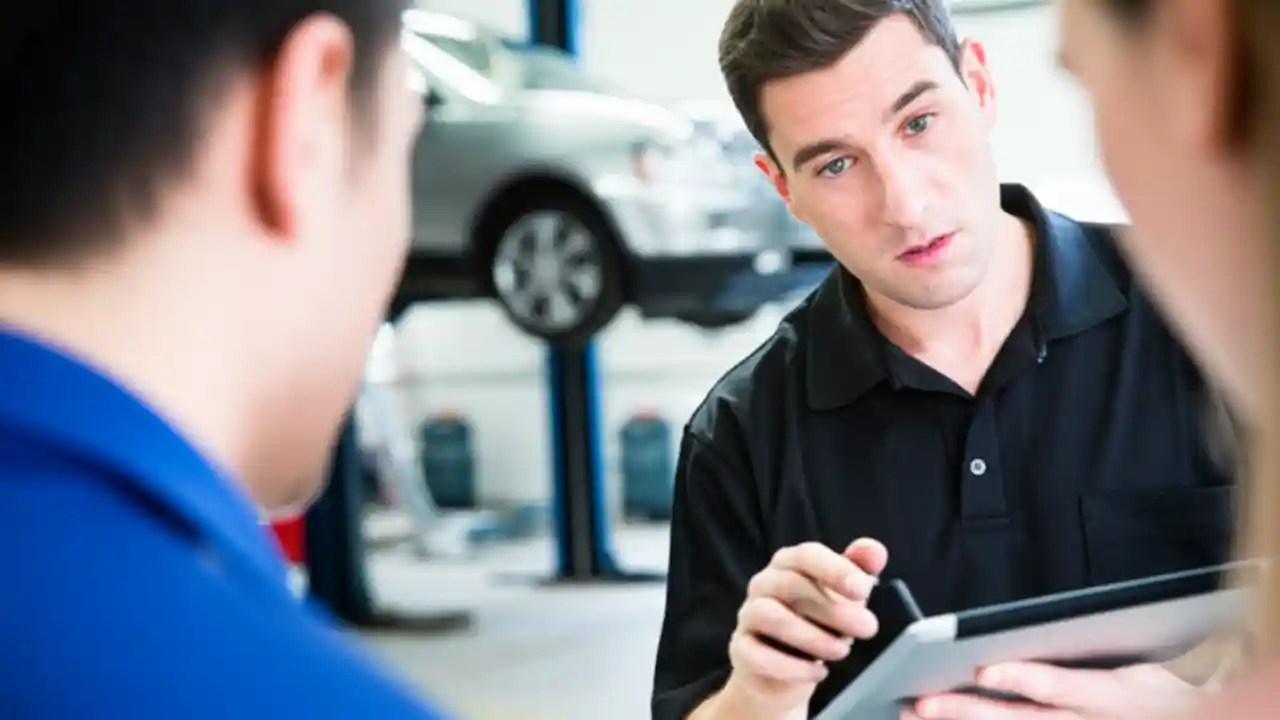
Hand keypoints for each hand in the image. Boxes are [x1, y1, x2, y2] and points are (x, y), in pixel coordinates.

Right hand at [721, 538, 887, 717]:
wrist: (784, 672)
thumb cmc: (816, 622)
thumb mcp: (843, 596)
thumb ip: (859, 569)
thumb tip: (875, 550)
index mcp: (789, 563)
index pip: (807, 555)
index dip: (835, 569)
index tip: (863, 589)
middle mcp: (763, 583)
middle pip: (790, 585)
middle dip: (833, 609)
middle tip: (867, 628)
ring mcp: (748, 615)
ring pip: (769, 615)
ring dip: (811, 636)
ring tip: (841, 651)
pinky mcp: (741, 649)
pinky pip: (757, 654)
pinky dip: (791, 667)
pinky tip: (818, 672)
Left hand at [901, 662, 1208, 719]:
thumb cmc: (1154, 698)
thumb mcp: (1132, 675)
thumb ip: (1076, 668)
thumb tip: (1023, 649)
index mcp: (1108, 694)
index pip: (1056, 686)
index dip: (1018, 679)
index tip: (981, 669)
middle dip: (965, 713)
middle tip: (922, 703)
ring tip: (918, 714)